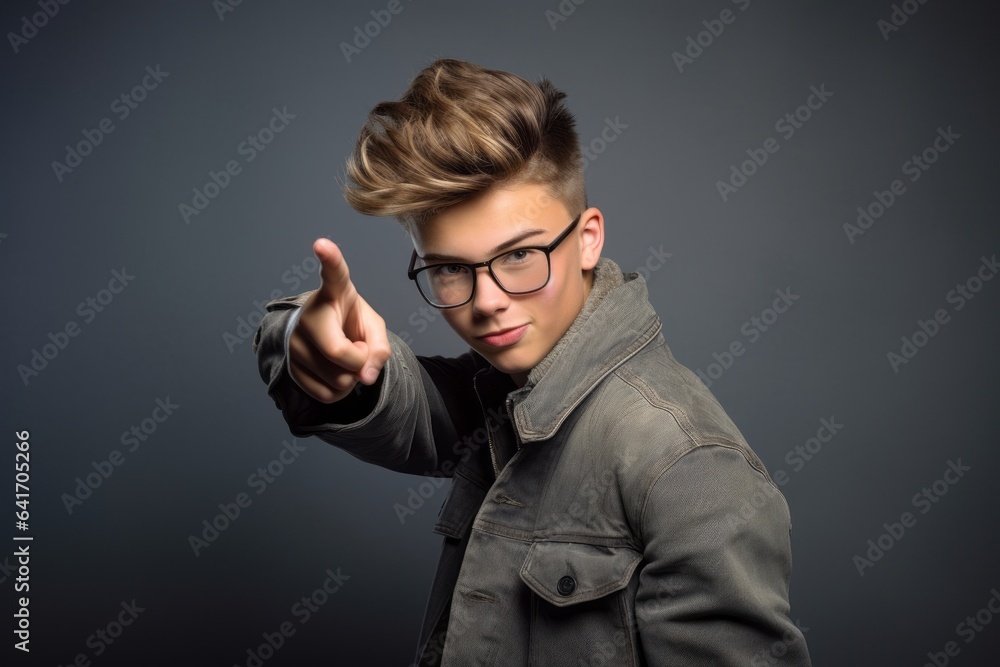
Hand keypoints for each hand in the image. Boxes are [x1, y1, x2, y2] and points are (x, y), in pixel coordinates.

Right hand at [287, 238, 390, 403]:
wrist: (323, 338)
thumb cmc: (351, 324)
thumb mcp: (374, 327)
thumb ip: (380, 348)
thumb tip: (365, 377)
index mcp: (332, 294)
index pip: (332, 275)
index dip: (330, 260)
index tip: (322, 244)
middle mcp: (307, 316)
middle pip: (340, 354)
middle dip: (360, 360)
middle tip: (356, 347)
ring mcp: (294, 343)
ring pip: (337, 380)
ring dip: (351, 377)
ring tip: (343, 356)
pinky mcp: (290, 368)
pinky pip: (327, 395)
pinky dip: (340, 390)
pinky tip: (334, 372)